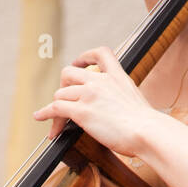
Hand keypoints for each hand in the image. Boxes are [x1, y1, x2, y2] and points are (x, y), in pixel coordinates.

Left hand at [33, 45, 160, 157]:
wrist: (147, 132)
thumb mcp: (137, 103)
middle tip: (64, 104)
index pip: (100, 53)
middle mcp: (100, 81)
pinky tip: (40, 118)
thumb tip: (118, 114)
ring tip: (55, 125)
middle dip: (64, 88)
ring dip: (55, 109)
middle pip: (69, 74)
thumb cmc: (148, 127)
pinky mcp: (81, 111)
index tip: (79, 64)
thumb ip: (123, 101)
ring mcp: (89, 94)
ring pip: (60, 94)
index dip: (85, 57)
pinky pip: (56, 108)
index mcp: (117, 76)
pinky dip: (45, 114)